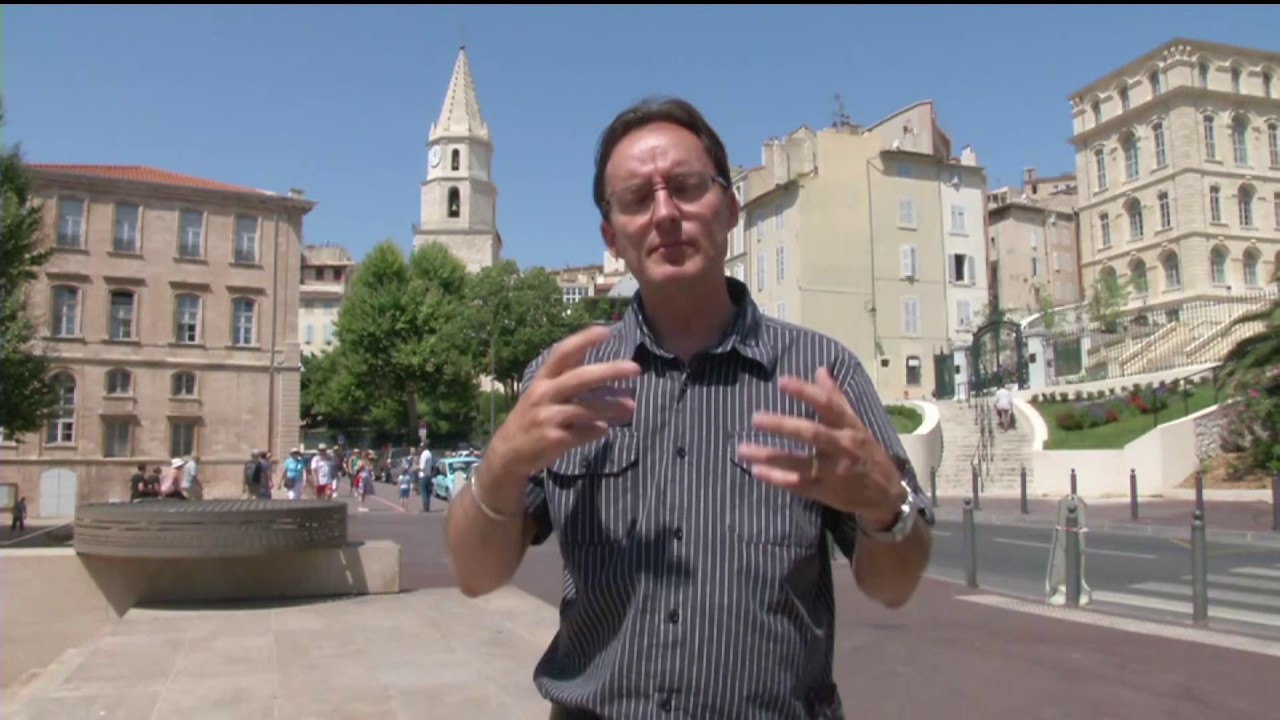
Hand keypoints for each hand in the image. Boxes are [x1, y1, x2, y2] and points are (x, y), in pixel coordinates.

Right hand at [487, 325, 640, 481]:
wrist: (508, 453)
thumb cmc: (531, 416)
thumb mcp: (542, 391)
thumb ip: (565, 374)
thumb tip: (586, 352)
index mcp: (541, 379)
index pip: (562, 353)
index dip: (583, 340)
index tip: (606, 331)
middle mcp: (543, 395)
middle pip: (579, 378)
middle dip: (608, 371)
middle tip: (635, 368)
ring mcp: (547, 418)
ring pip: (586, 408)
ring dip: (611, 406)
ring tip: (631, 406)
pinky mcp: (554, 440)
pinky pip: (584, 433)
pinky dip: (597, 430)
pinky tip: (605, 429)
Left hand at [736, 367, 905, 521]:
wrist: (887, 494)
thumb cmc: (867, 453)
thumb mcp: (856, 424)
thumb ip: (836, 398)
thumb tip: (819, 370)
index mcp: (850, 426)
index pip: (828, 405)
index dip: (806, 393)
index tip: (782, 382)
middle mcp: (843, 447)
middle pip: (812, 433)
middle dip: (783, 425)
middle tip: (755, 418)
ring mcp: (834, 472)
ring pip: (800, 462)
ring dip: (770, 455)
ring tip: (743, 449)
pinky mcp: (825, 492)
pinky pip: (798, 485)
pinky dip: (777, 479)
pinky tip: (756, 471)